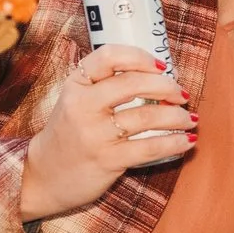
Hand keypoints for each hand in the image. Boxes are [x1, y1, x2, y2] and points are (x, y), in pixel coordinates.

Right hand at [22, 45, 196, 218]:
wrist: (43, 176)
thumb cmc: (70, 133)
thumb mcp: (77, 100)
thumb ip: (106, 85)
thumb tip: (160, 76)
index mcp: (76, 84)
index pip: (108, 56)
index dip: (140, 57)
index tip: (161, 65)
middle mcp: (82, 106)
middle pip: (133, 84)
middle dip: (167, 87)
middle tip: (182, 94)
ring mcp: (94, 134)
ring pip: (147, 117)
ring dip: (177, 117)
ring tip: (190, 119)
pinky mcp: (107, 160)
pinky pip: (149, 147)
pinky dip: (174, 143)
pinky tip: (187, 141)